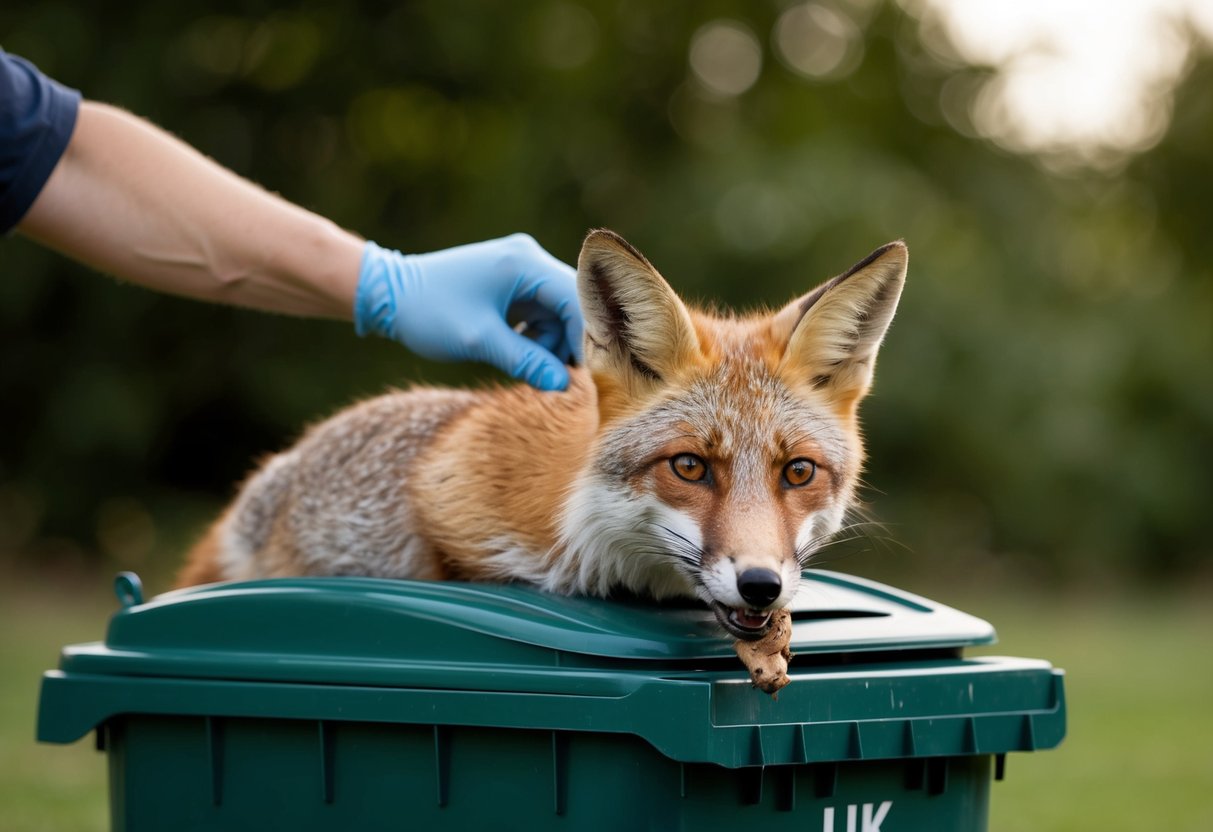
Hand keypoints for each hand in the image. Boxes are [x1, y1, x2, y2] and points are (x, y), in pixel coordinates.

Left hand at [354, 234, 582, 389]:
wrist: (387, 295)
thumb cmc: (428, 312)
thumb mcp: (479, 340)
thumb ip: (525, 361)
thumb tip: (565, 387)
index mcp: (524, 263)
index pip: (577, 300)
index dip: (587, 339)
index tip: (588, 376)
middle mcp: (528, 258)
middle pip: (573, 304)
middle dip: (571, 343)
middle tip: (565, 380)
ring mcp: (521, 269)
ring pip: (559, 312)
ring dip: (553, 344)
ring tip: (532, 370)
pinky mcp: (512, 284)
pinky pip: (541, 313)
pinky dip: (538, 337)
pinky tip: (522, 356)